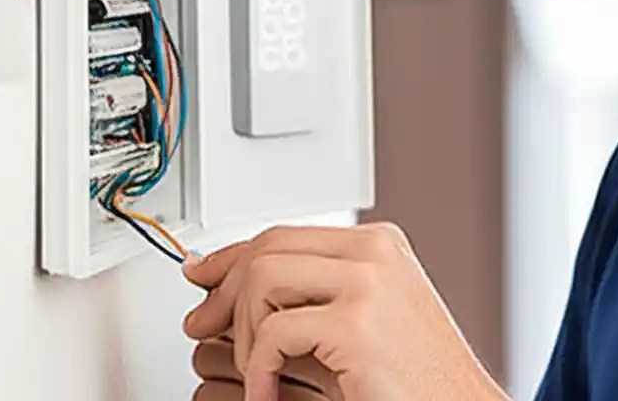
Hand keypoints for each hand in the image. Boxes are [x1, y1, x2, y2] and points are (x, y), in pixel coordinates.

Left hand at [182, 223, 507, 400]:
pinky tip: (266, 393)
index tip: (201, 277)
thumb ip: (313, 293)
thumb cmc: (416, 377)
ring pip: (262, 280)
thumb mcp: (362, 319)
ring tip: (256, 370)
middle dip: (223, 292)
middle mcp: (376, 252)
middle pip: (266, 248)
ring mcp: (369, 282)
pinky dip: (258, 370)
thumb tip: (235, 283)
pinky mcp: (357, 323)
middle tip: (203, 327)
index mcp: (379, 243)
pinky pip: (273, 334)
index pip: (284, 233)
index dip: (231, 257)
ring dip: (243, 333)